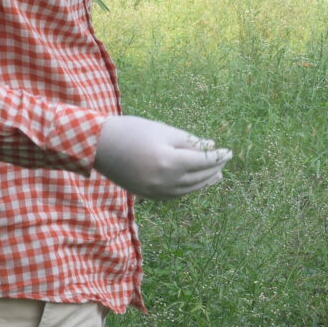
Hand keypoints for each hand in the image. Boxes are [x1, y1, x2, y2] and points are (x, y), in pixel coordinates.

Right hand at [93, 115, 231, 199]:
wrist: (99, 145)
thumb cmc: (132, 131)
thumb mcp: (164, 131)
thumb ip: (189, 141)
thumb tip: (212, 148)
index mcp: (170, 161)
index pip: (203, 161)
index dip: (218, 157)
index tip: (229, 152)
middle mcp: (165, 181)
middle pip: (198, 177)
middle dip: (214, 169)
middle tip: (224, 162)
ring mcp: (156, 191)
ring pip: (189, 189)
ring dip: (204, 182)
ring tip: (216, 176)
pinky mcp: (148, 195)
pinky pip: (175, 195)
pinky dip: (188, 189)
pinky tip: (195, 183)